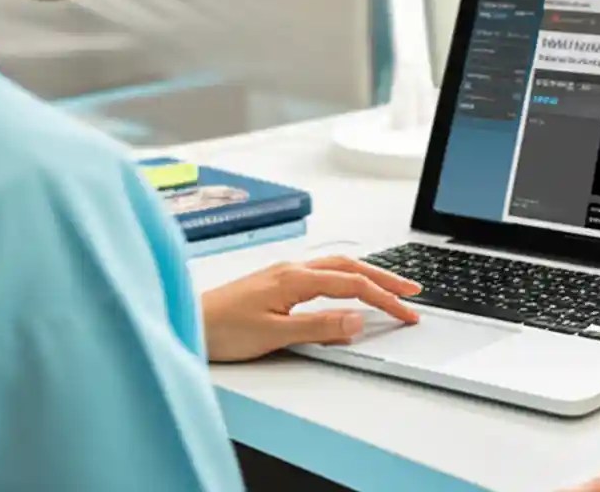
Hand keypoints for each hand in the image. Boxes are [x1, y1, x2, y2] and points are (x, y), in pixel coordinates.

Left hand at [201, 255, 421, 361]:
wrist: (186, 321)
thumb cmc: (222, 329)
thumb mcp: (274, 334)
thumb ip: (319, 327)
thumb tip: (357, 320)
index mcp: (296, 278)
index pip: (353, 285)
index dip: (384, 299)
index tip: (407, 314)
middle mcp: (292, 269)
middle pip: (351, 267)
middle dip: (385, 278)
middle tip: (413, 292)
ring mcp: (284, 273)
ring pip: (337, 266)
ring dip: (368, 274)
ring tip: (390, 285)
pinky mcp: (276, 281)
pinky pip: (322, 272)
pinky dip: (346, 276)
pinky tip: (348, 286)